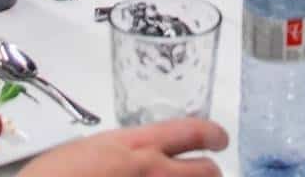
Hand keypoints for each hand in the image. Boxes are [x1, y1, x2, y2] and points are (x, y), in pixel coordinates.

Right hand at [21, 120, 227, 176]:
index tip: (219, 140)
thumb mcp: (86, 151)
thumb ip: (116, 152)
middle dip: (212, 173)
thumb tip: (123, 159)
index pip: (190, 131)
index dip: (212, 135)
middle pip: (207, 171)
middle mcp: (152, 172)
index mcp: (134, 145)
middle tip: (208, 174)